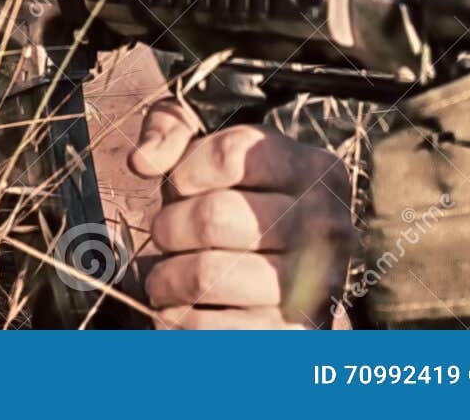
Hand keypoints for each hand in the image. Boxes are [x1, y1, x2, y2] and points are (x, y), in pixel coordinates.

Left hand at [129, 102, 354, 328]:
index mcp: (315, 171)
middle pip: (215, 216)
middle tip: (164, 235)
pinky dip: (177, 318)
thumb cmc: (239, 207)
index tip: (178, 185)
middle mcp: (326, 226)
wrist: (289, 292)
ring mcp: (314, 287)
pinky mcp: (289, 338)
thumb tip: (143, 160)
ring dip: (167, 277)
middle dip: (169, 226)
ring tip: (166, 276)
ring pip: (206, 274)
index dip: (185, 170)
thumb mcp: (211, 150)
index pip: (232, 155)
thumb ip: (174, 130)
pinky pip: (206, 328)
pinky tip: (181, 308)